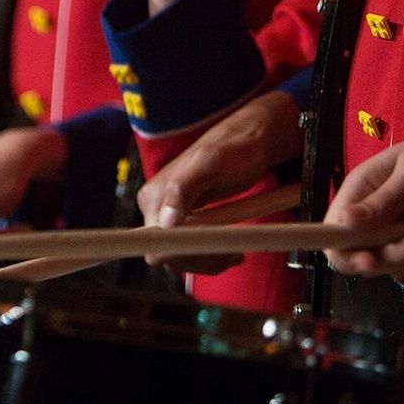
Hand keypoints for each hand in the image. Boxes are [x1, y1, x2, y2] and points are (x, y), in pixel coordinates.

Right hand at [138, 90, 301, 270]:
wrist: (249, 143)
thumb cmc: (233, 148)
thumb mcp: (210, 163)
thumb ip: (183, 188)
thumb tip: (166, 221)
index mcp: (154, 196)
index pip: (156, 245)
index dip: (182, 254)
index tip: (212, 249)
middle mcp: (155, 208)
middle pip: (169, 256)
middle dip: (201, 258)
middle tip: (232, 251)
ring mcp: (170, 217)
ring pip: (182, 258)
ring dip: (209, 259)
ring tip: (235, 250)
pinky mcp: (187, 223)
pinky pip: (192, 252)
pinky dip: (212, 256)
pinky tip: (232, 250)